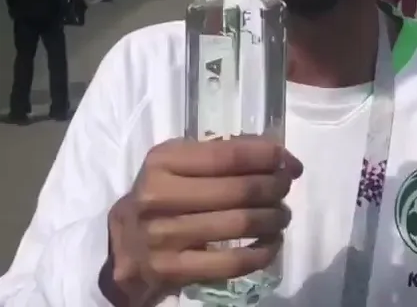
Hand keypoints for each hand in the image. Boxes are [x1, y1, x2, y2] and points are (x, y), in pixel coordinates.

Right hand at [103, 137, 302, 304]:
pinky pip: (232, 263)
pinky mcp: (172, 270)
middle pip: (240, 190)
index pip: (228, 155)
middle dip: (275, 187)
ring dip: (273, 218)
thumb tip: (282, 157)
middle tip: (286, 187)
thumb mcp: (179, 163)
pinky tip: (272, 243)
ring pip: (240, 225)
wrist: (122, 245)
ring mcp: (165, 236)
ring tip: (282, 214)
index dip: (267, 156)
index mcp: (164, 161)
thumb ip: (225, 153)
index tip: (288, 160)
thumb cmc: (161, 194)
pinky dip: (262, 252)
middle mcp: (160, 196)